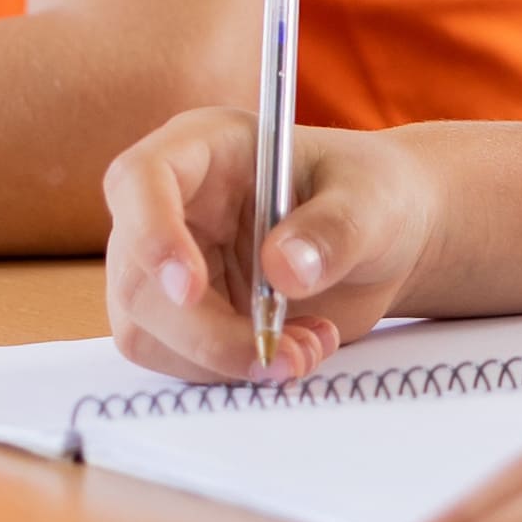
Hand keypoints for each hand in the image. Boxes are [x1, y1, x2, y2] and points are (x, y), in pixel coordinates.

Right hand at [102, 108, 439, 383]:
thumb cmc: (373, 196)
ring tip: (307, 346)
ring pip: (147, 330)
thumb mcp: (371, 201)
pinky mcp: (184, 318)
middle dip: (205, 332)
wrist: (384, 241)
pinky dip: (234, 372)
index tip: (192, 288)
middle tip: (283, 351)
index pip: (139, 180)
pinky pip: (178, 360)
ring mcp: (169, 266)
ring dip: (223, 360)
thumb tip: (282, 270)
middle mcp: (173, 206)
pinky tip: (295, 348)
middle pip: (137, 277)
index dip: (150, 233)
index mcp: (204, 148)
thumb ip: (333, 230)